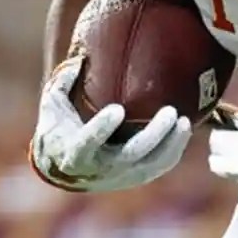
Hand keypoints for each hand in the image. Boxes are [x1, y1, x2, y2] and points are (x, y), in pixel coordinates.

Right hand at [29, 56, 191, 191]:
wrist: (66, 169)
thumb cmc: (59, 129)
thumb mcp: (52, 106)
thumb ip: (62, 83)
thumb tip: (79, 59)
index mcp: (75, 152)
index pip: (88, 142)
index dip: (102, 129)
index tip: (117, 110)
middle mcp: (100, 169)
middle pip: (131, 155)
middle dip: (154, 134)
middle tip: (170, 111)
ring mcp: (120, 176)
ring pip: (151, 165)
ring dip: (171, 144)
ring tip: (184, 121)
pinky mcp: (136, 177)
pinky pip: (160, 167)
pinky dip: (174, 150)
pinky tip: (184, 130)